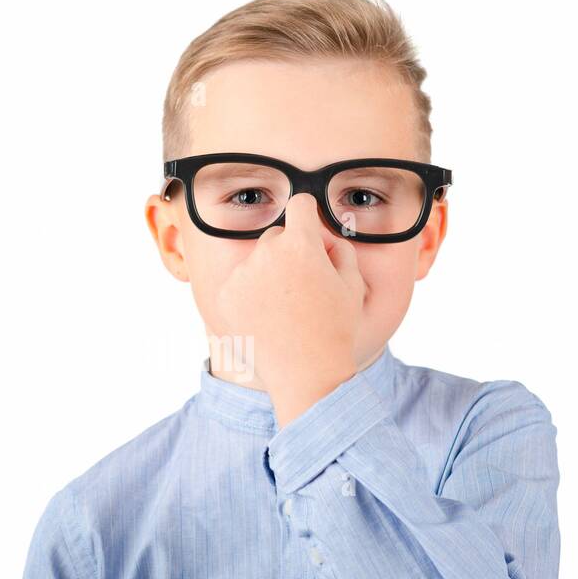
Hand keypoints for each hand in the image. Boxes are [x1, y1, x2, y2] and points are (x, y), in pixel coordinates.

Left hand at [214, 193, 365, 424]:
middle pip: (275, 236)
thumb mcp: (352, 284)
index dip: (307, 216)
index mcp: (301, 243)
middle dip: (287, 253)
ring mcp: (242, 273)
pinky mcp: (225, 295)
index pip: (300, 204)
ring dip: (266, 274)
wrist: (307, 374)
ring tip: (283, 309)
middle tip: (301, 287)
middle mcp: (267, 251)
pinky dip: (247, 296)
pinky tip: (264, 318)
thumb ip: (339, 249)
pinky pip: (237, 284)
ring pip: (255, 261)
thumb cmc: (335, 330)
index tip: (306, 228)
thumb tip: (323, 237)